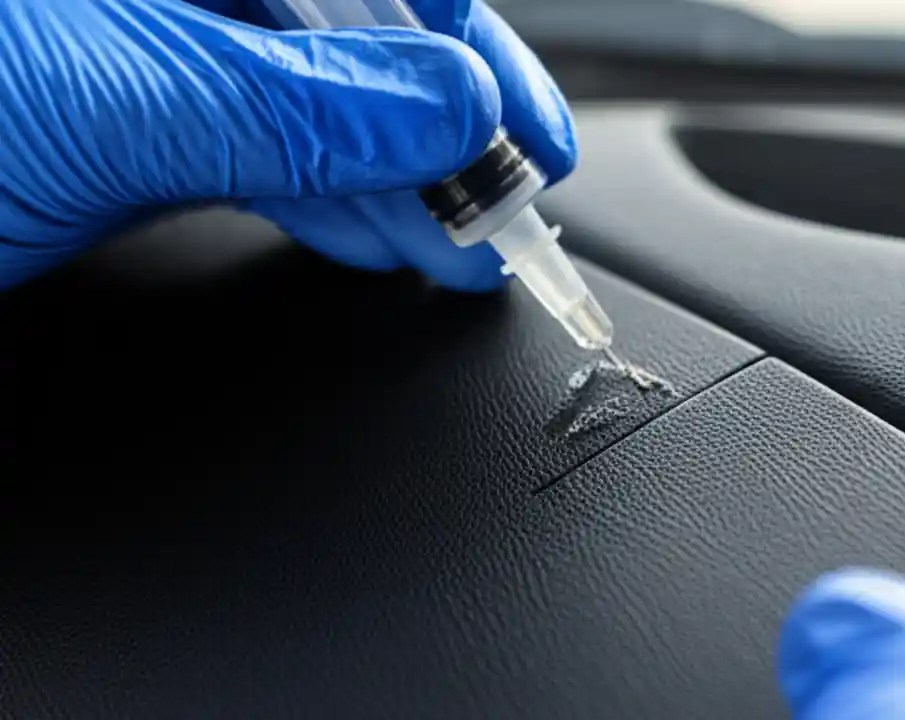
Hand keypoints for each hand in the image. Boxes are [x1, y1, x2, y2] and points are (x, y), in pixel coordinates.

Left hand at [0, 0, 574, 290]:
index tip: (522, 128)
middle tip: (512, 203)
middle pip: (349, 38)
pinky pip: (263, 164)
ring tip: (470, 244)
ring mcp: (140, 59)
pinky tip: (393, 242)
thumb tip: (451, 104)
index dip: (459, 38)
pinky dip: (335, 209)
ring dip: (402, 183)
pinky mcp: (121, 139)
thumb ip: (298, 103)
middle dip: (442, 123)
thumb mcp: (110, 93)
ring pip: (314, 112)